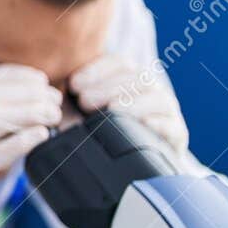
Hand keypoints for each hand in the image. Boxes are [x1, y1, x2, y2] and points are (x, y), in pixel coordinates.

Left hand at [71, 54, 188, 157]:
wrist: (131, 165)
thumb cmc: (99, 131)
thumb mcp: (82, 113)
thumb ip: (71, 102)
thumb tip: (51, 100)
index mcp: (130, 78)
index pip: (119, 62)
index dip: (97, 70)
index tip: (74, 85)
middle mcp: (151, 90)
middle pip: (137, 77)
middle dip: (108, 87)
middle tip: (84, 101)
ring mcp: (166, 111)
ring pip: (157, 98)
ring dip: (132, 102)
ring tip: (111, 111)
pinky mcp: (176, 134)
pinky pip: (172, 126)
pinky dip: (158, 124)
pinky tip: (142, 125)